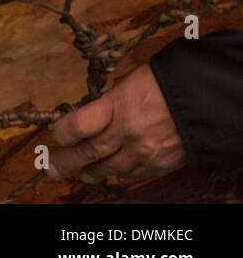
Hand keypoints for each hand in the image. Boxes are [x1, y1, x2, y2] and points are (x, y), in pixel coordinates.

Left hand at [48, 64, 185, 182]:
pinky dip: (120, 173)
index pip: (77, 126)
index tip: (56, 133)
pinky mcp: (160, 163)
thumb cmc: (163, 83)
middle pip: (89, 152)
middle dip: (67, 162)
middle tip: (52, 169)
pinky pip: (133, 173)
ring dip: (93, 172)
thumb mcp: (127, 84)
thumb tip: (87, 116)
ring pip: (110, 168)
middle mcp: (127, 132)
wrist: (204, 98)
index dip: (61, 132)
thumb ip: (106, 104)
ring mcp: (144, 150)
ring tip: (82, 174)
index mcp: (116, 105)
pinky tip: (112, 171)